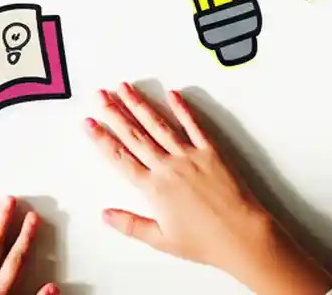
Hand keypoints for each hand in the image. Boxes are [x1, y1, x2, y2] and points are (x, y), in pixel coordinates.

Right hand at [86, 85, 331, 294]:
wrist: (243, 236)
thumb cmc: (204, 242)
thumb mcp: (162, 240)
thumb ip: (131, 225)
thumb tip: (105, 215)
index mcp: (153, 188)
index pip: (120, 158)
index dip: (102, 139)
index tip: (88, 122)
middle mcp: (167, 167)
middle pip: (134, 135)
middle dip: (114, 113)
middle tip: (100, 95)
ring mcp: (189, 156)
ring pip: (158, 124)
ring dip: (140, 104)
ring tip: (125, 87)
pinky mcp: (211, 152)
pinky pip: (194, 126)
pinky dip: (182, 109)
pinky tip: (171, 94)